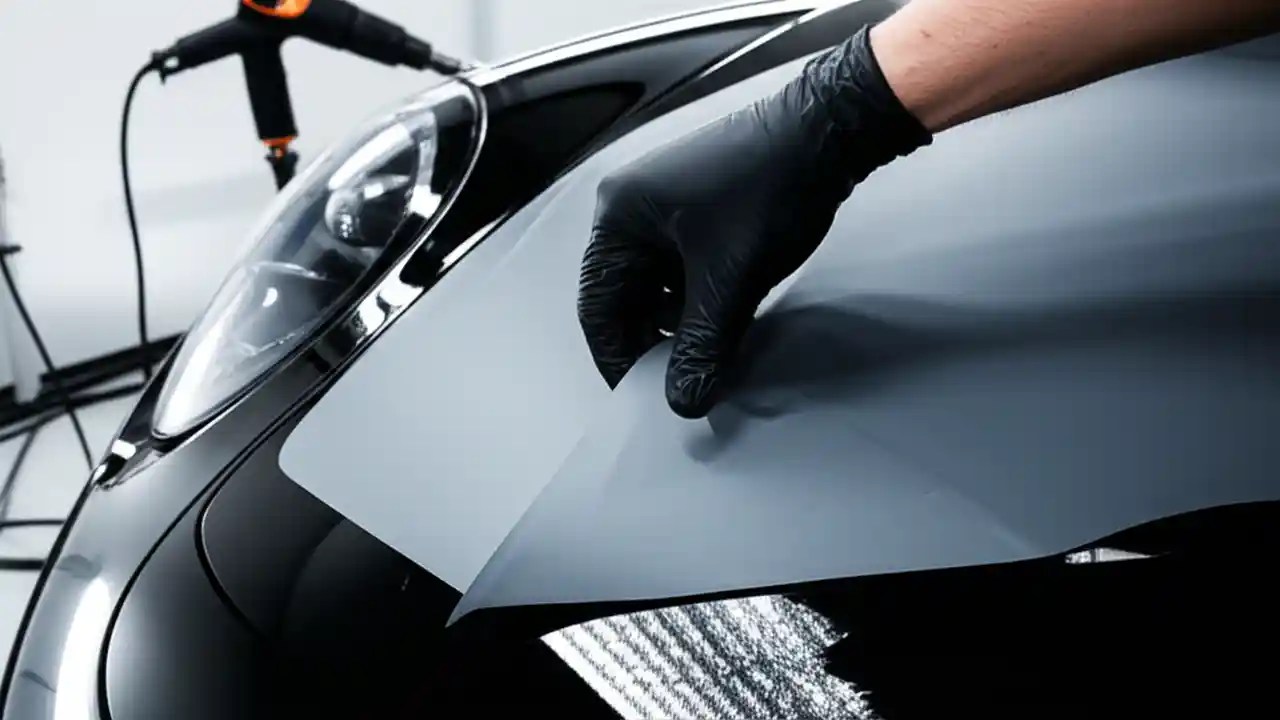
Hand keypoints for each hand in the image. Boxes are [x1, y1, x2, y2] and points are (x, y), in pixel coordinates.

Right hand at [578, 27, 929, 417]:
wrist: (828, 132)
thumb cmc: (771, 183)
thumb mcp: (729, 280)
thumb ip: (702, 345)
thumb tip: (684, 397)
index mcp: (620, 215)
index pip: (597, 304)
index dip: (617, 356)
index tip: (638, 394)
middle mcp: (634, 207)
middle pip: (625, 296)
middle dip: (651, 341)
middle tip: (676, 380)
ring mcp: (666, 207)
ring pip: (657, 287)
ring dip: (678, 324)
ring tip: (706, 354)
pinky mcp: (698, 211)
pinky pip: (683, 270)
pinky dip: (697, 301)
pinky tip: (723, 321)